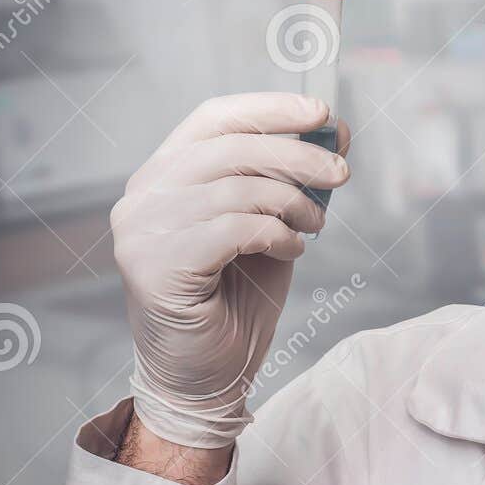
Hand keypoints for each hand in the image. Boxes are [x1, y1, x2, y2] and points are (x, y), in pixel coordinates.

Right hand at [111, 93, 350, 449]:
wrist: (206, 376)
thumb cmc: (236, 299)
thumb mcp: (273, 225)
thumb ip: (291, 180)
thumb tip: (334, 131)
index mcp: (165, 174)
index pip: (214, 118)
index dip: (270, 108)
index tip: (322, 113)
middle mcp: (144, 196)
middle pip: (230, 147)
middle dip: (297, 155)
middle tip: (342, 174)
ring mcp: (142, 231)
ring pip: (235, 187)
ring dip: (292, 203)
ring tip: (314, 226)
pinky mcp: (154, 266)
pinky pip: (232, 229)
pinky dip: (276, 234)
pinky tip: (291, 250)